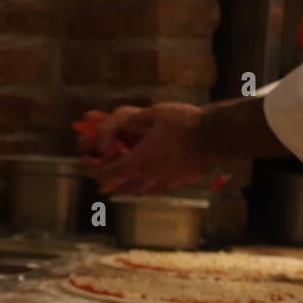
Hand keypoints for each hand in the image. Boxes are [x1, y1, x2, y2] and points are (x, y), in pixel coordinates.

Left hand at [79, 103, 215, 194]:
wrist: (217, 137)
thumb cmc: (186, 123)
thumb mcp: (153, 113)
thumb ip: (131, 120)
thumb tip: (118, 126)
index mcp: (139, 162)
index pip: (106, 174)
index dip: (91, 169)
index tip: (85, 160)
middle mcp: (148, 177)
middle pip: (117, 186)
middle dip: (103, 178)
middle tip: (98, 167)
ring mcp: (163, 182)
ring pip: (135, 189)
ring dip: (121, 183)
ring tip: (117, 174)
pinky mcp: (177, 182)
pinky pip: (153, 188)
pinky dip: (142, 183)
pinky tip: (145, 175)